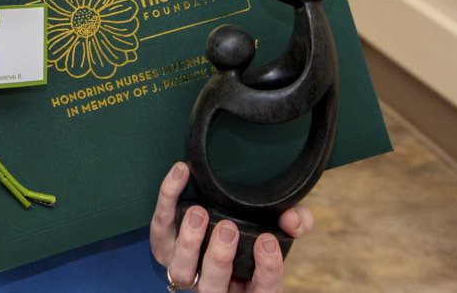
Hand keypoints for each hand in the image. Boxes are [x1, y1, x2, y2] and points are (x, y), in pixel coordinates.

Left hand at [150, 162, 314, 292]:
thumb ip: (296, 222)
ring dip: (189, 242)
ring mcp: (188, 269)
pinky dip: (167, 201)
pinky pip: (160, 229)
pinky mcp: (165, 247)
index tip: (266, 240)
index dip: (267, 269)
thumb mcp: (280, 224)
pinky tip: (181, 174)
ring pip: (182, 270)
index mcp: (250, 286)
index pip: (263, 290)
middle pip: (213, 287)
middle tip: (228, 228)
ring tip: (199, 212)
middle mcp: (217, 284)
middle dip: (219, 258)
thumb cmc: (254, 228)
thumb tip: (292, 220)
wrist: (221, 214)